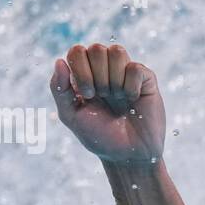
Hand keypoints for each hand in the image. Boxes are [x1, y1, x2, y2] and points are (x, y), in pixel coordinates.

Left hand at [50, 44, 165, 165]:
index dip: (80, 69)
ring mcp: (125, 71)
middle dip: (97, 76)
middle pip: (96, 48)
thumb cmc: (98, 136)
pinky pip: (135, 67)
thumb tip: (59, 61)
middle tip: (102, 97)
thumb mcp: (71, 116)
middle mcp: (104, 69)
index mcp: (83, 75)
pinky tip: (133, 100)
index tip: (87, 94)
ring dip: (113, 80)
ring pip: (116, 51)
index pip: (76, 51)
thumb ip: (60, 89)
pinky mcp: (146, 78)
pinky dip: (130, 87)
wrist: (127, 156)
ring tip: (117, 98)